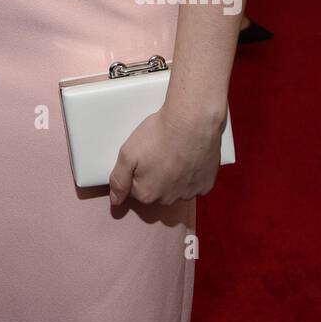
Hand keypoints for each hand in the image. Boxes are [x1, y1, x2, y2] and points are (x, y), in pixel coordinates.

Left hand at [108, 104, 223, 206]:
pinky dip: (191, 174)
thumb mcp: (128, 153)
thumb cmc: (160, 134)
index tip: (142, 155)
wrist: (192, 121)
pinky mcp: (205, 185)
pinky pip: (194, 184)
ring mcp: (188, 193)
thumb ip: (119, 180)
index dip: (136, 170)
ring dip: (173, 176)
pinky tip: (188, 158)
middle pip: (155, 190)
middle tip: (157, 152)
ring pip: (175, 188)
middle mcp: (168, 199)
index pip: (134, 189)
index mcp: (146, 194)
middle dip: (154, 175)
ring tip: (173, 152)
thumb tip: (115, 200)